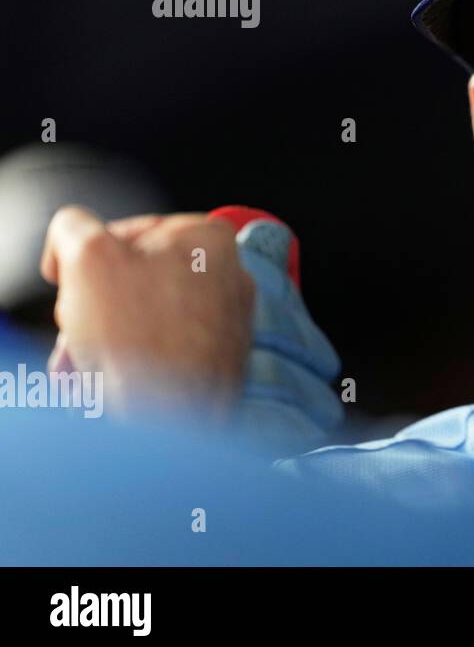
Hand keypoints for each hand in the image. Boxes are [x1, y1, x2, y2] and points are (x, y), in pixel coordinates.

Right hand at [41, 207, 254, 418]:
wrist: (173, 418)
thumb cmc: (140, 337)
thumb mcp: (87, 257)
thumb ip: (75, 229)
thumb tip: (74, 233)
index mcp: (208, 238)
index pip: (127, 232)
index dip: (85, 259)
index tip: (69, 283)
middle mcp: (230, 276)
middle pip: (136, 279)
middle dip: (94, 306)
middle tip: (75, 327)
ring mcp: (228, 321)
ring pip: (145, 318)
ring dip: (104, 338)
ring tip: (85, 363)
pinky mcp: (220, 362)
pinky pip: (163, 353)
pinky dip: (131, 363)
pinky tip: (106, 381)